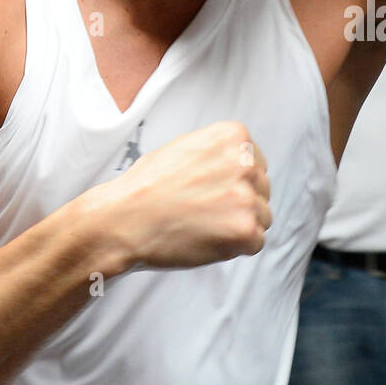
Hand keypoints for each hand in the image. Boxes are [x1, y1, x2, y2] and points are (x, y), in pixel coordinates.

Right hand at [81, 120, 271, 269]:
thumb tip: (244, 163)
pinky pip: (256, 242)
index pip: (257, 163)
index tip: (211, 191)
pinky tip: (205, 239)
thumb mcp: (186, 147)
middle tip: (203, 210)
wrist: (123, 220)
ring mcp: (247, 196)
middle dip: (239, 203)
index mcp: (234, 136)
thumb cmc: (147, 187)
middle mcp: (245, 162)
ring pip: (262, 216)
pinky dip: (234, 248)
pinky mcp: (246, 229)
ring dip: (238, 225)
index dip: (234, 182)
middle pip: (262, 190)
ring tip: (201, 224)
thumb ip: (220, 152)